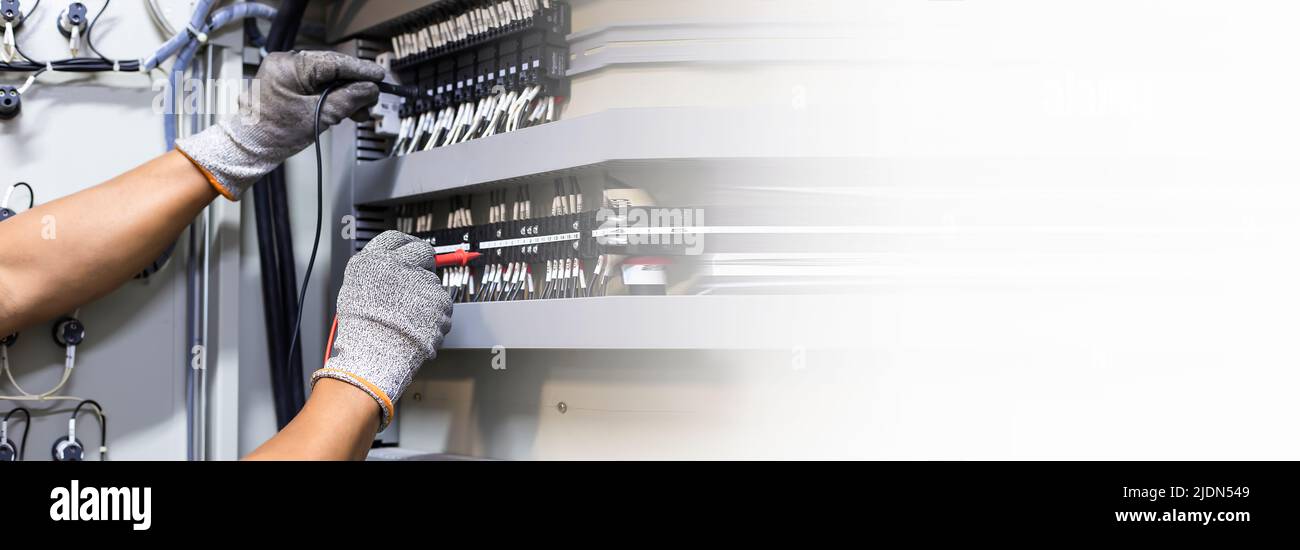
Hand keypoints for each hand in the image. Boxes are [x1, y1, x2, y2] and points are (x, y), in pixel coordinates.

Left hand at [175, 50, 383, 199]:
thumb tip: (370, 90)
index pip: (333, 62)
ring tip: (359, 111)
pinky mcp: (286, 85)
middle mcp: (285, 64)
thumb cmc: (272, 134)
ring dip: (344, 95)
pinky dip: (331, 98)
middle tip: (371, 99)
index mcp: (288, 66)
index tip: (378, 76)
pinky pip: (315, 86)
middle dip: (353, 86)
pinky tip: (343, 109)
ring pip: (325, 79)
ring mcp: (284, 74)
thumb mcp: (318, 117)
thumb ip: (347, 100)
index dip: (359, 70)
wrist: (249, 149)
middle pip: (331, 70)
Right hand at [312, 231, 452, 430]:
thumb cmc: (362, 330)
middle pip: (421, 251)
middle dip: (424, 263)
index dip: (405, 243)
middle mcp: (398, 264)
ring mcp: (421, 280)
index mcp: (373, 260)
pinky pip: (442, 303)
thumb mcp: (355, 290)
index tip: (411, 247)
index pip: (394, 238)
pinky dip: (436, 314)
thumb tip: (390, 269)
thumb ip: (375, 273)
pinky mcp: (439, 297)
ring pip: (432, 281)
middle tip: (419, 281)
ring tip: (411, 317)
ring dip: (427, 296)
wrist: (375, 353)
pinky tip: (421, 325)